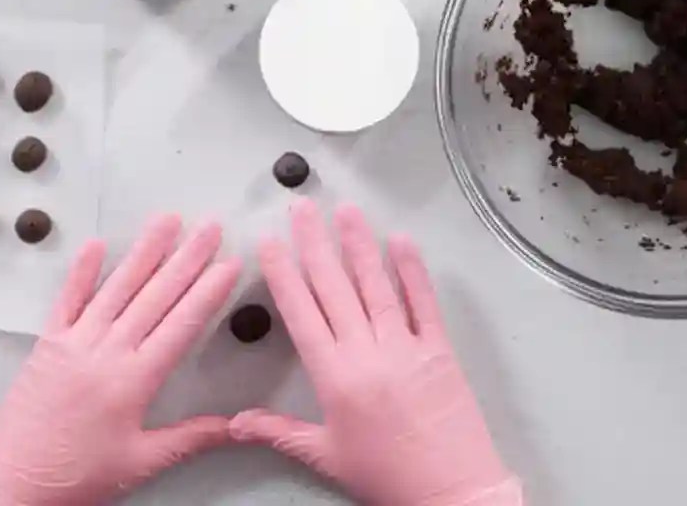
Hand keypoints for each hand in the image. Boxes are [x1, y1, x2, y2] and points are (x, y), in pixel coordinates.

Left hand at [0, 215, 240, 505]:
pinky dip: (82, 271)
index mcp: (133, 381)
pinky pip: (68, 300)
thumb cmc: (76, 478)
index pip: (181, 324)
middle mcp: (105, 353)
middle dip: (187, 258)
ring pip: (117, 288)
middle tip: (210, 227)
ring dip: (144, 251)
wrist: (11, 484)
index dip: (208, 291)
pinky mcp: (47, 344)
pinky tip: (97, 244)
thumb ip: (191, 438)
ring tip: (167, 221)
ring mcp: (74, 343)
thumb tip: (236, 426)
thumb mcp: (142, 462)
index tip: (229, 263)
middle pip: (155, 296)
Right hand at [231, 200, 521, 505]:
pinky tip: (401, 243)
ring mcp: (406, 347)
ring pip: (376, 286)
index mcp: (335, 378)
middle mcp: (368, 354)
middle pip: (335, 288)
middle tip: (303, 208)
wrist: (450, 492)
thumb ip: (279, 431)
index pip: (302, 314)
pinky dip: (412, 271)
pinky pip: (424, 303)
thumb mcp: (325, 455)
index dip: (284, 274)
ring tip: (346, 212)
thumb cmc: (387, 476)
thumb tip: (236, 422)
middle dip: (315, 244)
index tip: (271, 243)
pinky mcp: (439, 350)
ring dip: (360, 246)